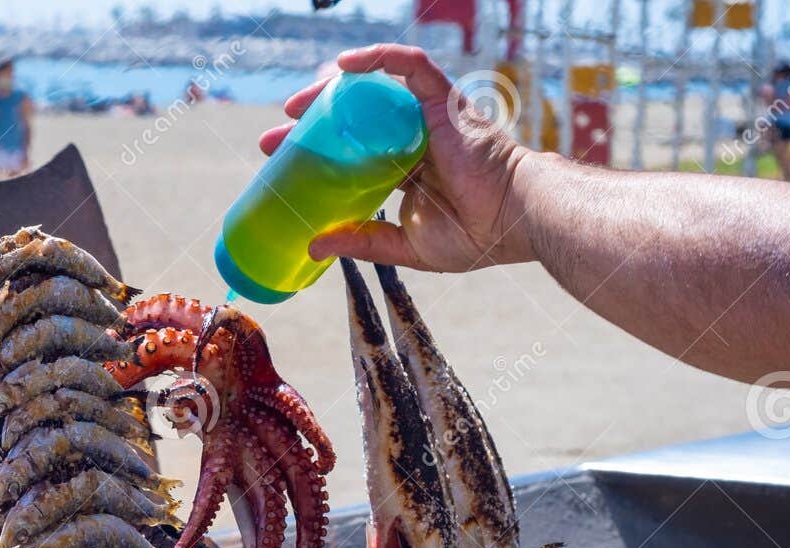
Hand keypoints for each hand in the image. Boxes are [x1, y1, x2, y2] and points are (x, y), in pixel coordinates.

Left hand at [259, 45, 539, 271]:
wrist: (513, 219)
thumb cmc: (472, 235)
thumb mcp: (404, 245)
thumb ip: (361, 242)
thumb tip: (312, 246)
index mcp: (403, 169)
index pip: (350, 153)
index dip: (314, 154)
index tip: (279, 161)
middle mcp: (411, 137)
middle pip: (354, 120)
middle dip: (312, 125)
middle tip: (276, 138)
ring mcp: (426, 117)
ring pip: (374, 90)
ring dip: (332, 92)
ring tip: (297, 105)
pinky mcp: (443, 100)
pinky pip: (410, 65)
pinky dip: (379, 58)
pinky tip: (344, 66)